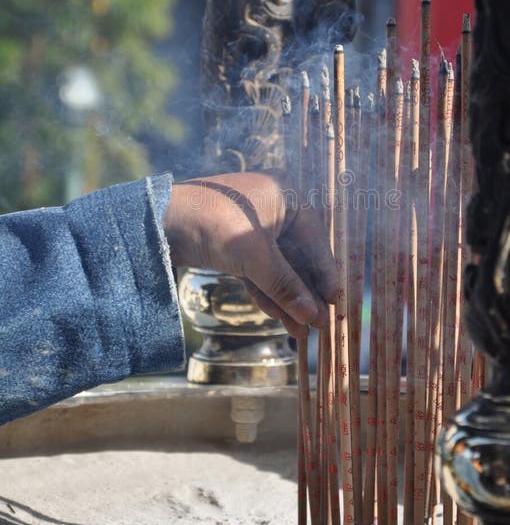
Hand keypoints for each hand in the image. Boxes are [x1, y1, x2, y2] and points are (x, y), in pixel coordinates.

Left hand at [163, 171, 336, 340]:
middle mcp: (272, 206)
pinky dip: (268, 293)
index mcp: (285, 194)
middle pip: (297, 255)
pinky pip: (258, 270)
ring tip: (303, 330)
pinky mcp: (232, 244)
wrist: (158, 221)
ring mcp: (251, 226)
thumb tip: (313, 316)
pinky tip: (281, 318)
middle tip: (320, 323)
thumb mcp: (254, 255)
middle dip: (305, 292)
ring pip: (277, 267)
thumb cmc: (213, 223)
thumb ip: (286, 285)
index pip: (315, 238)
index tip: (336, 301)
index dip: (325, 272)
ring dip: (288, 298)